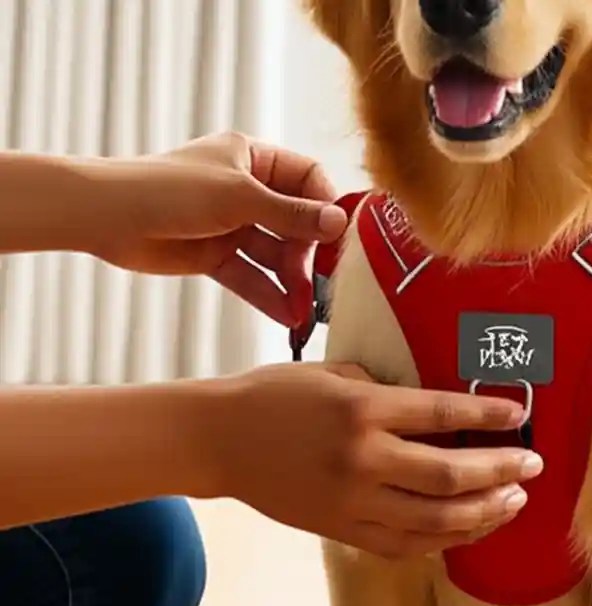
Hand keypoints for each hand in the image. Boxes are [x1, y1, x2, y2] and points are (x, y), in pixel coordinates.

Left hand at [90, 132, 348, 326]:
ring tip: (305, 310)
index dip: (326, 206)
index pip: (308, 179)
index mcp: (253, 158)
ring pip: (274, 255)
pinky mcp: (215, 256)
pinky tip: (288, 316)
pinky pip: (251, 276)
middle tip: (319, 281)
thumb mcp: (240, 197)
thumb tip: (340, 223)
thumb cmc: (169, 189)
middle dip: (308, 255)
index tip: (339, 235)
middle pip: (296, 223)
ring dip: (291, 282)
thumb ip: (292, 215)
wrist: (105, 216)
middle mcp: (246, 189)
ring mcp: (231, 224)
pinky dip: (268, 295)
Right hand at [205, 362, 541, 557]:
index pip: (443, 415)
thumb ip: (386, 388)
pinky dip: (445, 540)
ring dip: (485, 513)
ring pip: (436, 520)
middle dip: (501, 471)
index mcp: (363, 410)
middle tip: (533, 466)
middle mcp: (363, 460)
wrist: (217, 441)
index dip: (489, 417)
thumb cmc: (275, 395)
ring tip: (515, 500)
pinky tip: (471, 528)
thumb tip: (440, 407)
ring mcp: (353, 502)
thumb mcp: (333, 371)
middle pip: (450, 476)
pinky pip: (406, 545)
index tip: (521, 415)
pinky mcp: (343, 530)